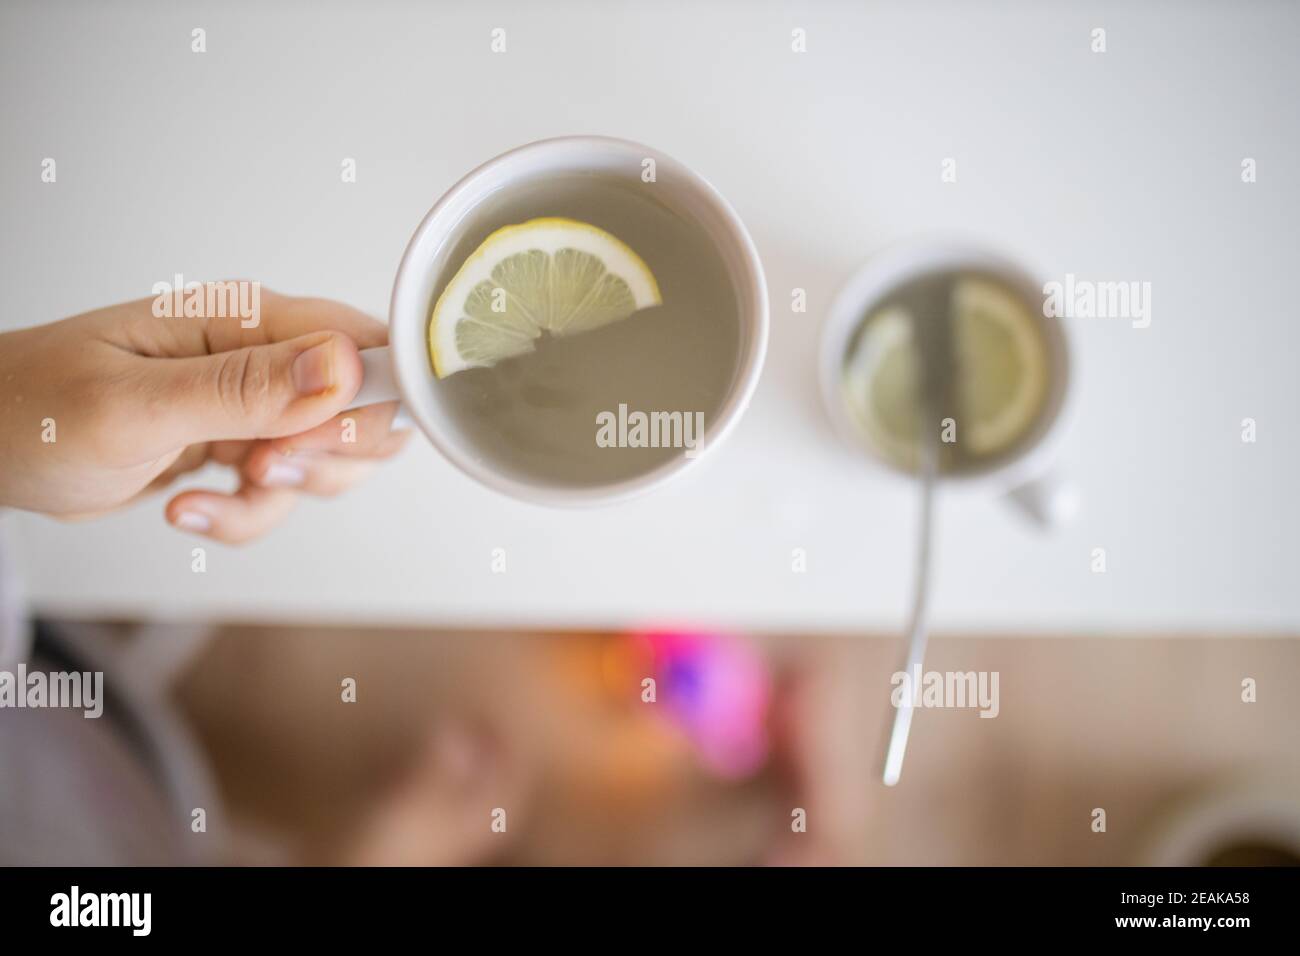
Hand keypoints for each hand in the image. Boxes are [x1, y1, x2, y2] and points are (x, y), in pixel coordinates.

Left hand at [0, 288, 409, 542]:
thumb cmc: (32, 409)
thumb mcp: (135, 405)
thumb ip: (243, 388)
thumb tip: (343, 367)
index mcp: (247, 320)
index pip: (364, 343)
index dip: (368, 400)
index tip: (315, 444)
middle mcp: (262, 356)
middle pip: (364, 410)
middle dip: (326, 459)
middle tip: (257, 469)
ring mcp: (253, 404)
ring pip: (328, 462)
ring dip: (278, 497)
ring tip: (209, 492)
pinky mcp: (237, 446)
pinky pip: (281, 494)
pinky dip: (243, 516)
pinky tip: (185, 507)